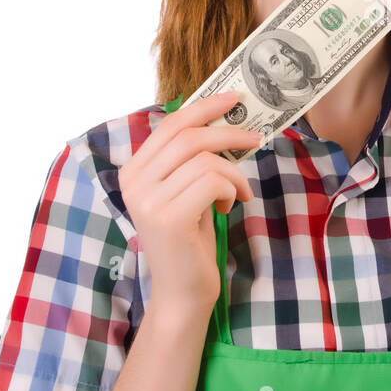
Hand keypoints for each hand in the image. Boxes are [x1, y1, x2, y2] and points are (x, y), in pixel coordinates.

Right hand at [118, 91, 264, 310]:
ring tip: (238, 193)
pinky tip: (228, 207)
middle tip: (256, 139)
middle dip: (229, 132)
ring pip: (206, 160)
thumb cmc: (191, 240)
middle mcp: (134, 183)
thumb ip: (192, 160)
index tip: (234, 98)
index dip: (204, 106)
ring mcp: (148, 200)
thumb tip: (225, 119)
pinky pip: (213, 181)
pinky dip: (232, 190)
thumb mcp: (187, 191)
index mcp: (134, 172)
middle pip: (189, 136)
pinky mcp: (168, 217)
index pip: (170, 125)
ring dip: (234, 174)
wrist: (183, 291)